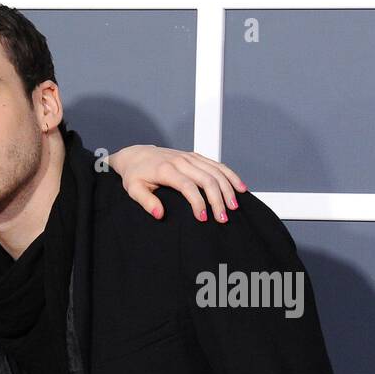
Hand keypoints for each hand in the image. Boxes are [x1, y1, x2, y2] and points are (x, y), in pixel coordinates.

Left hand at [107, 144, 246, 222]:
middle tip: (222, 218)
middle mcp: (181, 161)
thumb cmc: (135, 174)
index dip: (198, 202)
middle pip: (207, 179)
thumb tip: (160, 215)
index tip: (203, 218)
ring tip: (234, 207)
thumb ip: (146, 202)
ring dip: (228, 189)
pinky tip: (240, 187)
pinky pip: (218, 165)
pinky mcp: (196, 156)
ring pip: (216, 171)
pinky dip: (230, 175)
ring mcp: (190, 157)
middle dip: (218, 200)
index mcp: (166, 170)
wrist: (136, 155)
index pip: (188, 186)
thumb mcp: (134, 189)